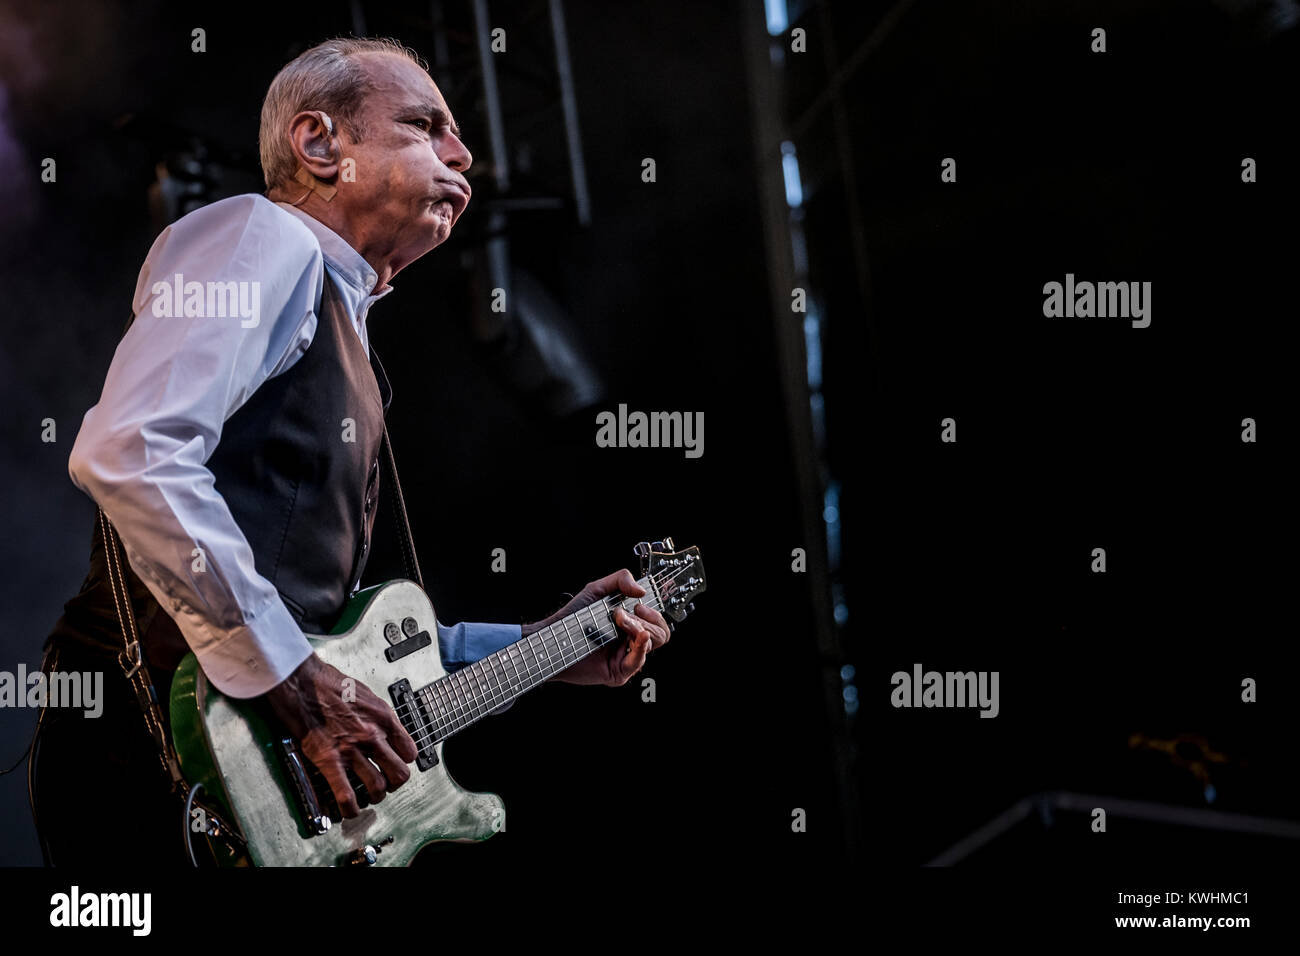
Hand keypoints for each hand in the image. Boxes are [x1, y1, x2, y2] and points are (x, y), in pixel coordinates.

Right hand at [262, 654, 417, 817]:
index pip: (409, 751)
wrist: (301, 681)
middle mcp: (372, 735)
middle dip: (394, 783)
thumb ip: (378, 715)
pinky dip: (350, 807)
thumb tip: (384, 728)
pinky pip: (346, 794)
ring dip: (375, 796)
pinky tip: (349, 809)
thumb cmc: (328, 683)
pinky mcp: (329, 760)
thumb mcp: (366, 694)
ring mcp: (352, 749)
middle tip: (387, 784)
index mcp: (383, 717)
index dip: (404, 762)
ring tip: (369, 796)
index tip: (398, 764)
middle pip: (399, 773)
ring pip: (377, 787)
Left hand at [525, 568, 671, 685]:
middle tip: (621, 613)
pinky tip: (638, 635)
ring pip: (651, 644)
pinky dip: (641, 647)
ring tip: (617, 622)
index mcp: (631, 625)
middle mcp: (631, 641)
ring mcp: (627, 657)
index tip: (640, 604)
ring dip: (637, 628)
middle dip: (644, 619)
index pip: (658, 621)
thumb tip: (642, 590)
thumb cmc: (572, 618)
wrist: (553, 639)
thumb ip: (621, 580)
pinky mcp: (619, 672)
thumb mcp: (597, 589)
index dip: (655, 612)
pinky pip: (639, 661)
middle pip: (660, 633)